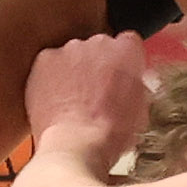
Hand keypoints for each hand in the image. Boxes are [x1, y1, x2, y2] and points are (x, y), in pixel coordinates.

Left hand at [23, 33, 149, 165]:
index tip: (120, 73)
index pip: (129, 42)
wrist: (76, 144)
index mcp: (128, 51)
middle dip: (97, 64)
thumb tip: (132, 84)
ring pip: (73, 54)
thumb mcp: (141, 110)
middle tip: (95, 91)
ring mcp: (70, 49)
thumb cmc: (111, 132)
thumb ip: (136, 85)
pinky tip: (56, 98)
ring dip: (74, 70)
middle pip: (99, 46)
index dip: (124, 60)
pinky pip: (49, 63)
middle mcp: (99, 42)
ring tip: (73, 99)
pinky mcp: (45, 60)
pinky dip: (51, 76)